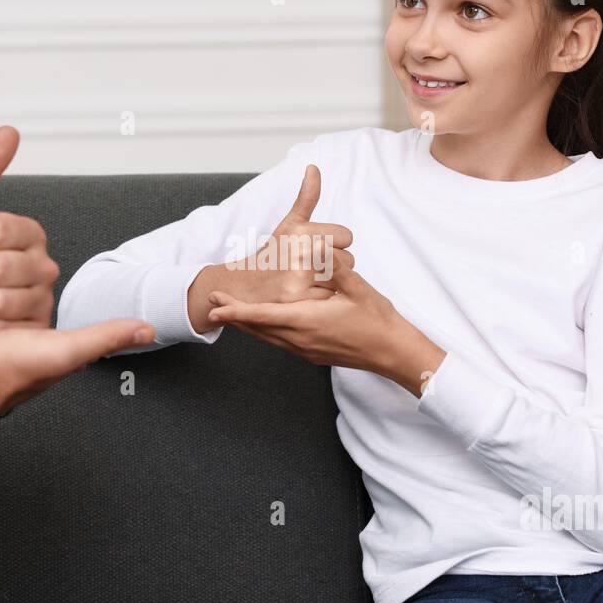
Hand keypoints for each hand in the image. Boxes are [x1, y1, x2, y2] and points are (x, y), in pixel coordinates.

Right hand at [0, 319, 155, 414]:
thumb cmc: (8, 368)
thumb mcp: (68, 347)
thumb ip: (106, 337)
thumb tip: (147, 331)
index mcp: (63, 362)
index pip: (93, 348)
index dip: (108, 337)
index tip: (119, 329)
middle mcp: (42, 367)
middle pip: (67, 349)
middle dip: (79, 338)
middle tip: (92, 328)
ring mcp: (13, 364)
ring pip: (37, 345)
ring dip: (46, 336)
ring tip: (57, 326)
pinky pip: (8, 340)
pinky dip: (14, 331)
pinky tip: (9, 325)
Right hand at [186, 164, 355, 332]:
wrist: (242, 286)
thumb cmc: (273, 253)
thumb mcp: (289, 223)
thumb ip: (306, 196)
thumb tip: (314, 167)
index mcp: (302, 230)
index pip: (346, 236)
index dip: (336, 244)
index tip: (320, 249)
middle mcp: (301, 251)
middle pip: (348, 260)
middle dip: (336, 265)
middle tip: (313, 268)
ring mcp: (298, 277)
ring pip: (341, 280)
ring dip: (332, 283)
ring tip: (310, 282)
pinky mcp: (297, 300)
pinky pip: (330, 298)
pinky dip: (322, 300)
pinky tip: (307, 296)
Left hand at [206, 265, 445, 395]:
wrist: (391, 351)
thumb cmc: (377, 319)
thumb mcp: (358, 287)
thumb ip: (337, 266)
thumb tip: (322, 247)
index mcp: (307, 322)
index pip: (262, 316)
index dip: (236, 310)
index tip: (215, 305)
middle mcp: (300, 340)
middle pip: (257, 329)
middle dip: (233, 316)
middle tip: (211, 303)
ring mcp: (305, 350)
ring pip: (266, 338)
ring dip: (247, 325)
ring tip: (229, 313)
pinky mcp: (311, 355)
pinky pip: (278, 343)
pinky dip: (263, 332)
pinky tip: (261, 324)